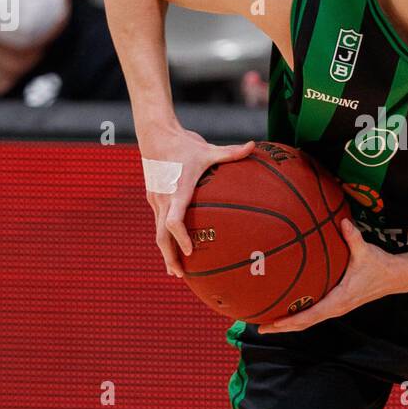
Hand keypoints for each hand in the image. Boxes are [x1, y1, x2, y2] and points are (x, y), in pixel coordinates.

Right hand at [141, 128, 254, 275]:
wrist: (154, 134)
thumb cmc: (183, 143)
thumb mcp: (208, 149)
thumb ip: (231, 152)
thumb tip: (254, 145)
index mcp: (177, 191)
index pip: (174, 221)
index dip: (181, 238)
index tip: (190, 252)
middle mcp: (163, 199)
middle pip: (161, 236)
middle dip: (169, 257)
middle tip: (181, 274)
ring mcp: (156, 199)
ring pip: (158, 232)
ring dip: (165, 252)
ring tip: (176, 271)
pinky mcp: (153, 197)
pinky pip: (159, 223)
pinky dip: (165, 238)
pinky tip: (173, 248)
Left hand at [257, 218, 396, 333]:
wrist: (393, 277)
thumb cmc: (378, 264)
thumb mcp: (366, 251)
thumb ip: (353, 237)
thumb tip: (344, 222)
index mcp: (340, 299)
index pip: (312, 315)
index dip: (292, 320)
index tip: (274, 323)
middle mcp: (336, 308)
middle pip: (305, 324)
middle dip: (282, 327)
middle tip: (259, 328)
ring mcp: (335, 308)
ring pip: (308, 322)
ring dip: (288, 325)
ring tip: (267, 324)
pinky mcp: (336, 305)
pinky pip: (313, 315)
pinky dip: (298, 318)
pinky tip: (286, 312)